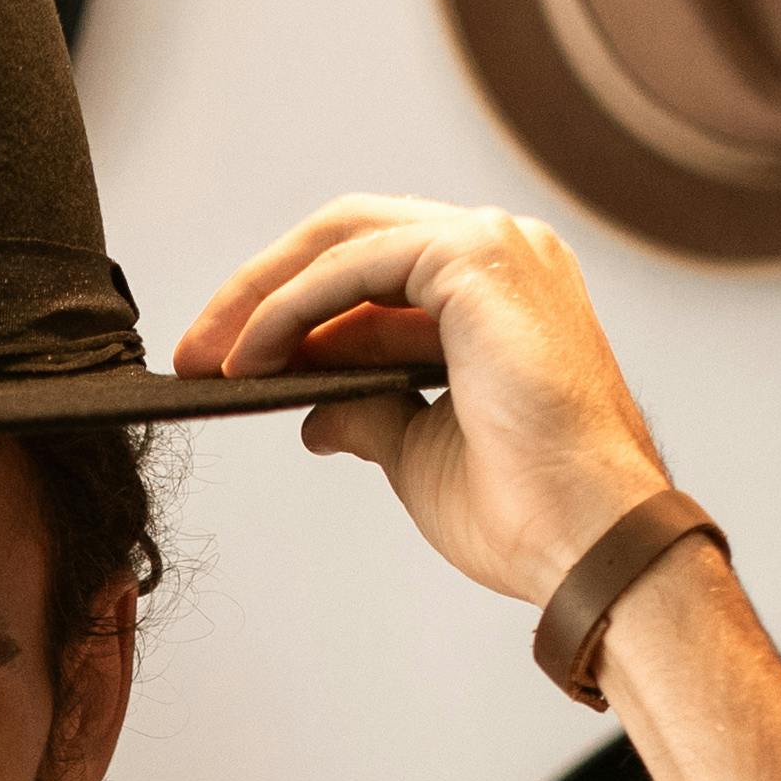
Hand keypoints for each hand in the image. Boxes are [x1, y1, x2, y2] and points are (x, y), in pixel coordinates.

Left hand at [176, 198, 678, 609]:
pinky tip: (250, 356)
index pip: (373, 274)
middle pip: (350, 237)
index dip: (293, 313)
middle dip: (261, 290)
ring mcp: (497, 245)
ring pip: (343, 239)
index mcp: (501, 292)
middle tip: (194, 350)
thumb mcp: (418, 449)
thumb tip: (314, 414)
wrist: (586, 543)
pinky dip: (291, 306)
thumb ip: (368, 410)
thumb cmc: (525, 511)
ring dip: (262, 295)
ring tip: (207, 355)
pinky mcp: (476, 260)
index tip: (225, 363)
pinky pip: (353, 266)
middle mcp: (505, 251)